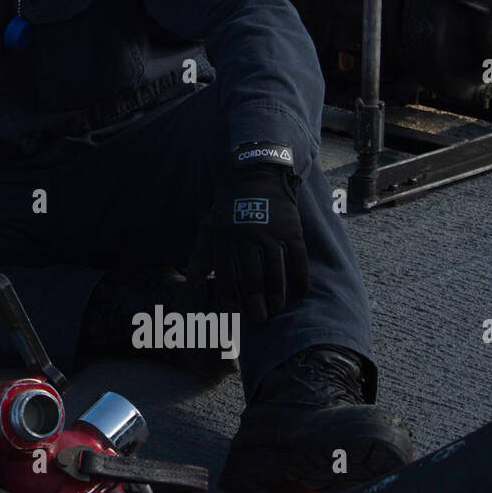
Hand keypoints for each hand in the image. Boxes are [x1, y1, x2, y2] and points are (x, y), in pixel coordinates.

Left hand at [206, 143, 309, 323]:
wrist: (257, 174)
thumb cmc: (230, 205)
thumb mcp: (210, 225)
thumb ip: (201, 254)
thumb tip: (191, 282)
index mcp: (224, 236)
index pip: (226, 275)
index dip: (230, 298)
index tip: (235, 313)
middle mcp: (246, 236)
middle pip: (252, 280)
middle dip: (255, 304)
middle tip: (259, 318)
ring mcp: (271, 232)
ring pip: (276, 273)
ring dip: (277, 296)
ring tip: (277, 309)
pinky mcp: (292, 228)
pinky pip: (298, 260)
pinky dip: (300, 279)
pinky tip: (299, 293)